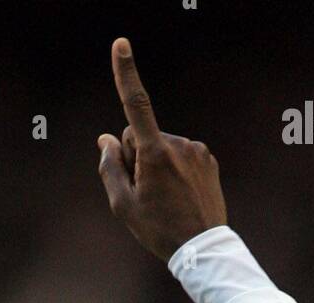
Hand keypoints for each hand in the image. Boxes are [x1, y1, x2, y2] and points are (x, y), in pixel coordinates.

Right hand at [97, 38, 225, 261]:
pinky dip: (175, 169)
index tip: (121, 44)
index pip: (135, 105)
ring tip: (165, 199)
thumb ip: (109, 167)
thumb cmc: (158, 229)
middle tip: (144, 192)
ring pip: (162, 147)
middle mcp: (178, 143)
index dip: (125, 74)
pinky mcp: (208, 157)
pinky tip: (179, 195)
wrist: (202, 248)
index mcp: (155, 153)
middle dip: (136, 156)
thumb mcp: (123, 205)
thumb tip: (106, 139)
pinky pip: (181, 155)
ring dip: (157, 165)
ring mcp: (196, 149)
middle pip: (141, 137)